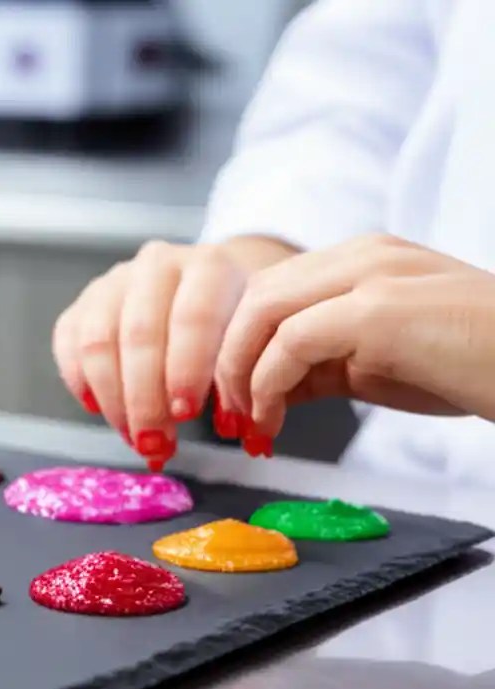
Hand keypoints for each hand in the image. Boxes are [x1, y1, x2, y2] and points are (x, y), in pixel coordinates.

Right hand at [53, 236, 297, 468]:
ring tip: (131, 436)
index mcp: (210, 267)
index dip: (186, 369)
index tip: (185, 414)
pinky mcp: (85, 301)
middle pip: (139, 333)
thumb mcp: (254, 343)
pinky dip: (79, 379)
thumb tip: (237, 432)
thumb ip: (242, 383)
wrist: (215, 287)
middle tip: (153, 442)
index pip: (192, 316)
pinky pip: (69, 341)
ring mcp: (115, 281)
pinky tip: (97, 407)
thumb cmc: (237, 324)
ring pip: (98, 340)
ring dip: (112, 398)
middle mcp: (157, 265)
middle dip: (144, 397)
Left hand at [216, 234, 494, 449]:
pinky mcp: (378, 310)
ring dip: (239, 374)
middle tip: (226, 416)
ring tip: (247, 425)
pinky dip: (266, 384)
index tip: (235, 400)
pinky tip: (271, 421)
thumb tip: (269, 388)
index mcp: (364, 258)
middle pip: (256, 297)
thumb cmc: (478, 368)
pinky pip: (290, 343)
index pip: (272, 291)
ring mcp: (370, 275)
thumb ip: (326, 362)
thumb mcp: (384, 362)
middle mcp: (363, 255)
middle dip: (227, 358)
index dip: (239, 346)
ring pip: (262, 314)